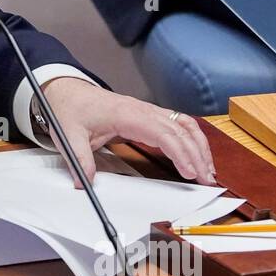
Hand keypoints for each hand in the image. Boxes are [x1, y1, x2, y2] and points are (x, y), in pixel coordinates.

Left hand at [37, 78, 215, 187]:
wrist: (68, 91)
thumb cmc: (71, 109)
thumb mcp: (67, 135)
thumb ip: (78, 159)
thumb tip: (84, 183)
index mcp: (127, 114)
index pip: (163, 133)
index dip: (180, 152)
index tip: (190, 171)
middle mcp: (143, 110)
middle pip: (180, 130)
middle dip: (197, 154)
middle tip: (206, 179)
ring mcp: (148, 111)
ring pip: (184, 125)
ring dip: (199, 146)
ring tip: (207, 170)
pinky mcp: (149, 115)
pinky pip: (178, 124)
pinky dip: (192, 138)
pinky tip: (197, 154)